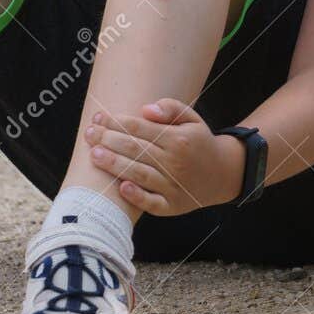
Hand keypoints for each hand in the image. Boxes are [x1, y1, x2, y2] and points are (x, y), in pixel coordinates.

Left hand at [84, 99, 243, 215]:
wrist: (224, 174)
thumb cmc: (198, 143)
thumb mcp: (192, 119)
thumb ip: (171, 108)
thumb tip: (145, 109)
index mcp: (178, 139)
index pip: (140, 127)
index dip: (116, 121)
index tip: (98, 117)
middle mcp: (176, 162)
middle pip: (136, 149)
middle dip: (109, 140)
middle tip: (89, 134)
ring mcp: (174, 186)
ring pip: (140, 174)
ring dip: (115, 164)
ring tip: (94, 154)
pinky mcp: (173, 205)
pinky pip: (153, 203)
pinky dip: (137, 196)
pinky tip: (121, 187)